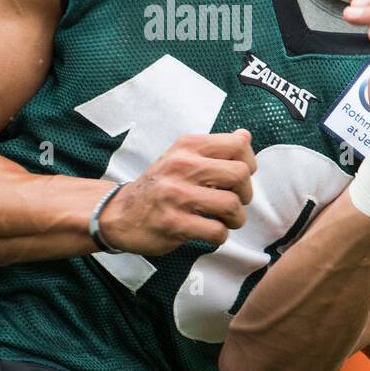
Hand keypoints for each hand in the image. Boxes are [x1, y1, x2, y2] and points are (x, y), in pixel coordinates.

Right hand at [96, 130, 256, 254]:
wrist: (120, 213)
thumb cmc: (160, 185)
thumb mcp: (181, 157)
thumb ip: (214, 148)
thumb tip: (245, 135)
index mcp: (187, 146)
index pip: (238, 144)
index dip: (249, 163)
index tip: (239, 177)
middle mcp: (181, 166)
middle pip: (240, 174)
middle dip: (246, 193)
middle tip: (235, 201)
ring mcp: (176, 195)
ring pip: (231, 205)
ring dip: (236, 218)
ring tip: (227, 220)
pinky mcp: (173, 223)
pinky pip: (216, 231)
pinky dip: (220, 235)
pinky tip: (210, 231)